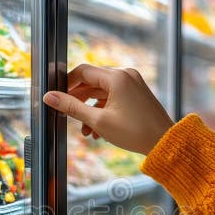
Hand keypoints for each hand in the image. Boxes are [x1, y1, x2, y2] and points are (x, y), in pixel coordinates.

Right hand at [43, 64, 173, 154]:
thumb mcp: (98, 121)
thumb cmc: (134, 132)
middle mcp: (125, 75)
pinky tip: (98, 130)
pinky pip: (113, 97)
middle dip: (78, 101)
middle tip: (68, 116)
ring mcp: (133, 83)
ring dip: (90, 110)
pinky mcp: (137, 93)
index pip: (83, 72)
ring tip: (85, 131)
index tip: (57, 97)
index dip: (66, 84)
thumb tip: (49, 97)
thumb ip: (72, 107)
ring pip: (102, 92)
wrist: (165, 143)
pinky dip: (103, 110)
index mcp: (117, 77)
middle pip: (92, 82)